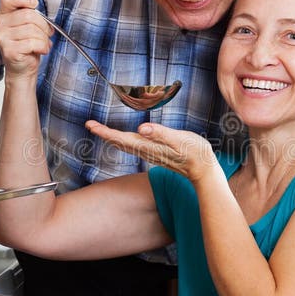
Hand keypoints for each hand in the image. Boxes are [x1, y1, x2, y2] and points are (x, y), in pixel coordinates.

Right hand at [0, 0, 52, 80]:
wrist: (23, 69)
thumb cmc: (26, 44)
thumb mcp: (27, 21)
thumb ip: (22, 3)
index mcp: (3, 14)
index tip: (34, 4)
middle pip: (28, 15)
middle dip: (43, 25)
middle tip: (45, 33)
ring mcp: (2, 38)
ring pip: (32, 29)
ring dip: (43, 38)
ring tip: (41, 43)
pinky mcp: (9, 50)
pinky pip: (33, 42)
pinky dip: (42, 47)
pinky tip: (40, 50)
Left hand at [86, 120, 217, 182]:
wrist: (204, 171)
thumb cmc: (195, 153)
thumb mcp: (180, 140)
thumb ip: (161, 134)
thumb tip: (141, 128)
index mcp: (149, 146)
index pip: (122, 138)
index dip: (106, 132)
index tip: (91, 125)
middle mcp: (147, 151)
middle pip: (120, 142)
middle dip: (104, 133)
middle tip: (89, 124)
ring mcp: (151, 153)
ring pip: (126, 145)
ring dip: (112, 137)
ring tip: (100, 129)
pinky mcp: (157, 153)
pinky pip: (134, 146)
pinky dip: (124, 140)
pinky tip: (123, 138)